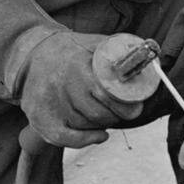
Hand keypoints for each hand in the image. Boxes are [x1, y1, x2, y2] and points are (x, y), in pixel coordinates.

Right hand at [20, 31, 143, 148]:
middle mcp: (60, 84)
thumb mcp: (95, 42)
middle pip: (98, 113)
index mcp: (77, 65)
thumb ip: (120, 51)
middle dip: (117, 115)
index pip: (107, 94)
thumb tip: (150, 59)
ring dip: (101, 123)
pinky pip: (66, 138)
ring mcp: (49, 103)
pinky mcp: (39, 117)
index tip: (136, 107)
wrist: (34, 52)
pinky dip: (86, 140)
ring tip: (106, 112)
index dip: (126, 105)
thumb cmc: (73, 49)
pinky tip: (100, 135)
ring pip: (85, 125)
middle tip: (126, 111)